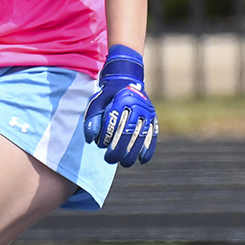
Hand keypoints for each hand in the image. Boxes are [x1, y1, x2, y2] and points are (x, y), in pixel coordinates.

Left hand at [83, 45, 158, 166]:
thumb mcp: (96, 102)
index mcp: (122, 98)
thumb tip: (91, 140)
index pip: (114, 120)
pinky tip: (142, 160)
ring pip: (142, 135)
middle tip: (110, 160)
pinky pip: (153, 135)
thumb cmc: (108, 96)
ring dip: (133, 152)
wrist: (127, 81)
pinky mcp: (154, 119)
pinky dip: (149, 148)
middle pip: (129, 130)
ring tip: (125, 163)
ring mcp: (148, 112)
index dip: (107, 135)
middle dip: (119, 148)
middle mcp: (138, 104)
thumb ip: (92, 119)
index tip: (100, 146)